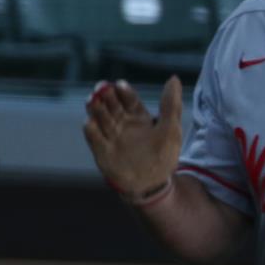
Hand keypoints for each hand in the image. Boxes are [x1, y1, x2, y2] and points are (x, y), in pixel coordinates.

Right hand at [84, 77, 183, 201]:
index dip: (123, 91)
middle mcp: (122, 123)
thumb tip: (174, 78)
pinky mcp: (101, 150)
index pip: (128, 98)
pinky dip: (90, 130)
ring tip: (92, 101)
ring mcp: (110, 136)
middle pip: (111, 104)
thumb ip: (171, 105)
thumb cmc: (163, 158)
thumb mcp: (171, 130)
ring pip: (99, 117)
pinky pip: (93, 138)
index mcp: (138, 117)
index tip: (120, 85)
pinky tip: (90, 123)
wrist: (151, 185)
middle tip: (102, 87)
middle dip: (105, 95)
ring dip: (94, 108)